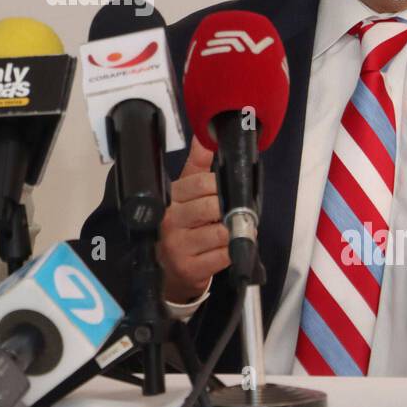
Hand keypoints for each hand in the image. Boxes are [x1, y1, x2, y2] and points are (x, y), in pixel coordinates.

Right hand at [157, 138, 229, 302]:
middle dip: (231, 209)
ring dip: (236, 231)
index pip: (200, 182)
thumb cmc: (183, 225)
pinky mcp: (189, 269)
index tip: (230, 189)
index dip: (221, 185)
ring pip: (221, 232)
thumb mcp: (185, 193)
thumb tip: (204, 136)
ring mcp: (177, 247)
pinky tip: (228, 248)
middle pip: (212, 206)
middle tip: (238, 212)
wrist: (169, 270)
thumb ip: (197, 164)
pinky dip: (232, 252)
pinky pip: (223, 255)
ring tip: (236, 230)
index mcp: (170, 199)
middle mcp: (170, 221)